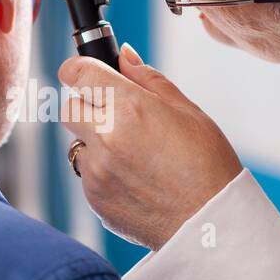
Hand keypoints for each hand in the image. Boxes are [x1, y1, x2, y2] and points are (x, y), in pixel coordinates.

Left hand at [58, 43, 242, 250]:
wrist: (210, 224)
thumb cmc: (207, 165)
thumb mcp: (187, 111)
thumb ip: (148, 80)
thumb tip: (124, 55)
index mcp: (129, 108)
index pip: (78, 73)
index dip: (79, 69)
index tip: (86, 73)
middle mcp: (105, 137)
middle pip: (69, 107)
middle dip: (89, 107)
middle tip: (120, 117)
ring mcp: (96, 170)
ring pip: (77, 143)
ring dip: (96, 142)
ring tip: (135, 155)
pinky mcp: (94, 197)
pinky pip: (87, 174)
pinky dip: (103, 172)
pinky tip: (136, 179)